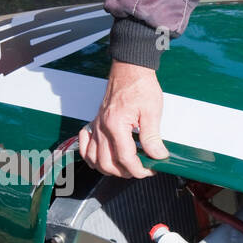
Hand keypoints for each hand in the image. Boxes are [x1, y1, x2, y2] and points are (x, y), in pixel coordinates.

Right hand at [78, 61, 168, 177]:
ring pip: (94, 159)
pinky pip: (85, 147)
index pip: (125, 158)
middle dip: (125, 172)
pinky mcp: (95, 124)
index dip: (139, 170)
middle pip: (107, 163)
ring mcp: (96, 126)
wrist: (130, 70)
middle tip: (141, 169)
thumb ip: (152, 137)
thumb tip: (157, 156)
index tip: (151, 170)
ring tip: (126, 168)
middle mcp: (102, 127)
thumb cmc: (140, 86)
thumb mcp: (152, 112)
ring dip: (109, 169)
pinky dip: (92, 158)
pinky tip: (104, 159)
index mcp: (116, 125)